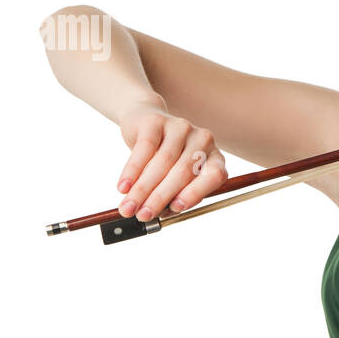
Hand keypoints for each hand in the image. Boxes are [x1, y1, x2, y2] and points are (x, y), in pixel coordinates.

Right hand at [115, 104, 228, 221]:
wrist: (144, 122)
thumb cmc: (164, 160)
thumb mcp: (174, 178)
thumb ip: (172, 196)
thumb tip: (158, 216)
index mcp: (215, 158)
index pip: (214, 176)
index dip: (196, 193)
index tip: (176, 208)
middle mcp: (203, 140)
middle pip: (183, 172)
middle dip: (159, 198)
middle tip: (142, 215)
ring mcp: (181, 127)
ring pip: (162, 162)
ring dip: (142, 189)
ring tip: (128, 207)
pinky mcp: (157, 121)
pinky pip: (144, 149)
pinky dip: (132, 171)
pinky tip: (123, 187)